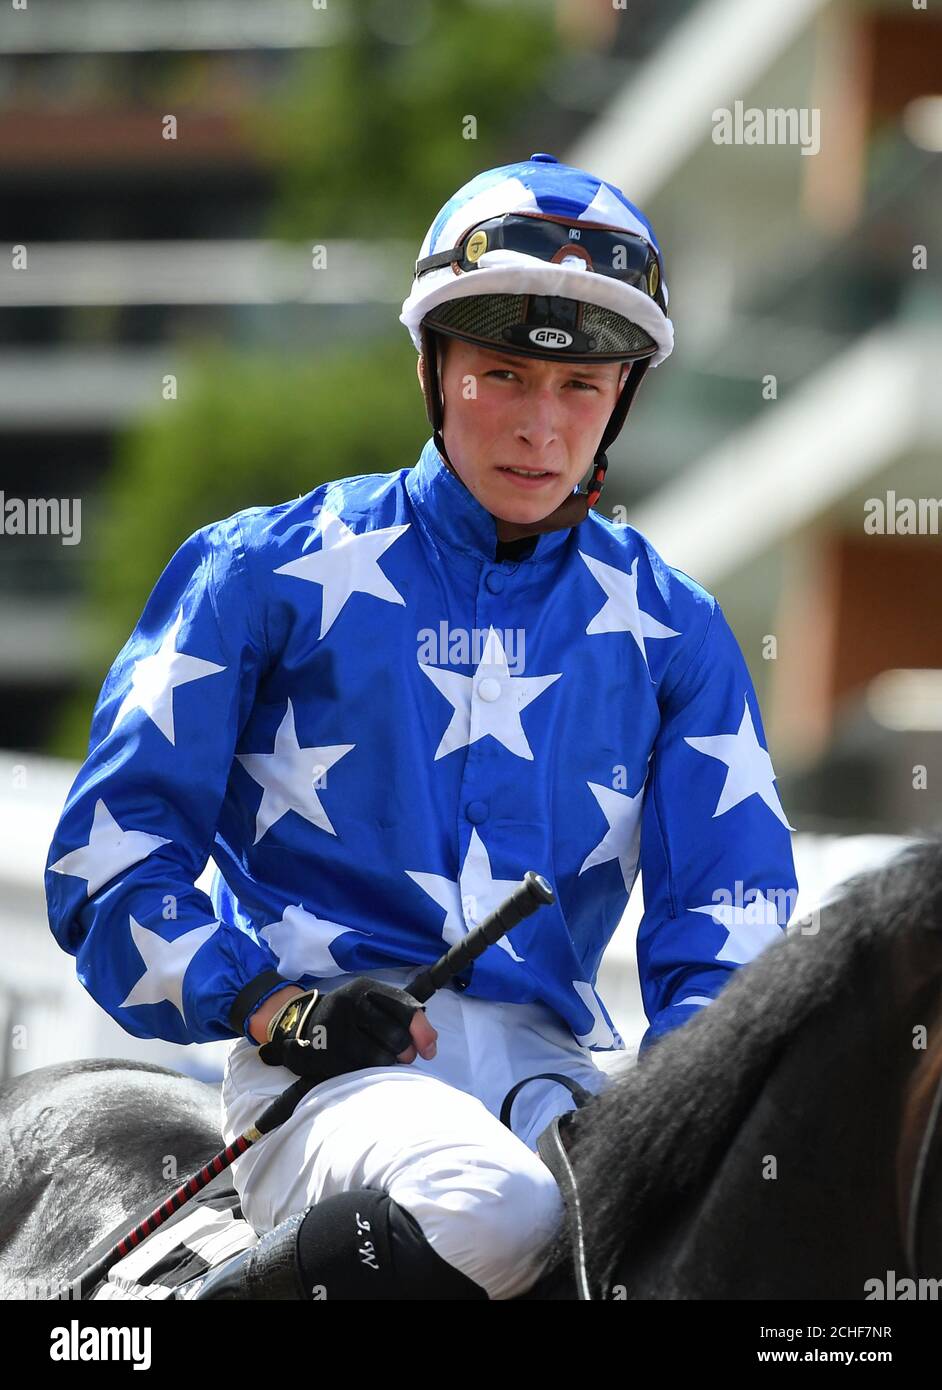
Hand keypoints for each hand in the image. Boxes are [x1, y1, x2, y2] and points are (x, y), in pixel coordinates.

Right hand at [257, 977, 437, 1081]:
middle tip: (403, 1055)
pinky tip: (362, 1064)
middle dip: (406, 1051)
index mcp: (366, 988)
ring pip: (381, 1057)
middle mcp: (349, 1004)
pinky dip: (369, 1072)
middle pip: (396, 1036)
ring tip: (382, 1058)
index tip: (429, 1050)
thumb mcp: (376, 1004)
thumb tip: (430, 1045)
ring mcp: (335, 1029)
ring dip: (389, 1063)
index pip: (404, 1008)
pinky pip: (361, 1070)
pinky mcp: (325, 1054)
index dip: (422, 1031)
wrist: (306, 1024)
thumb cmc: (354, 1016)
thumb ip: (407, 1016)